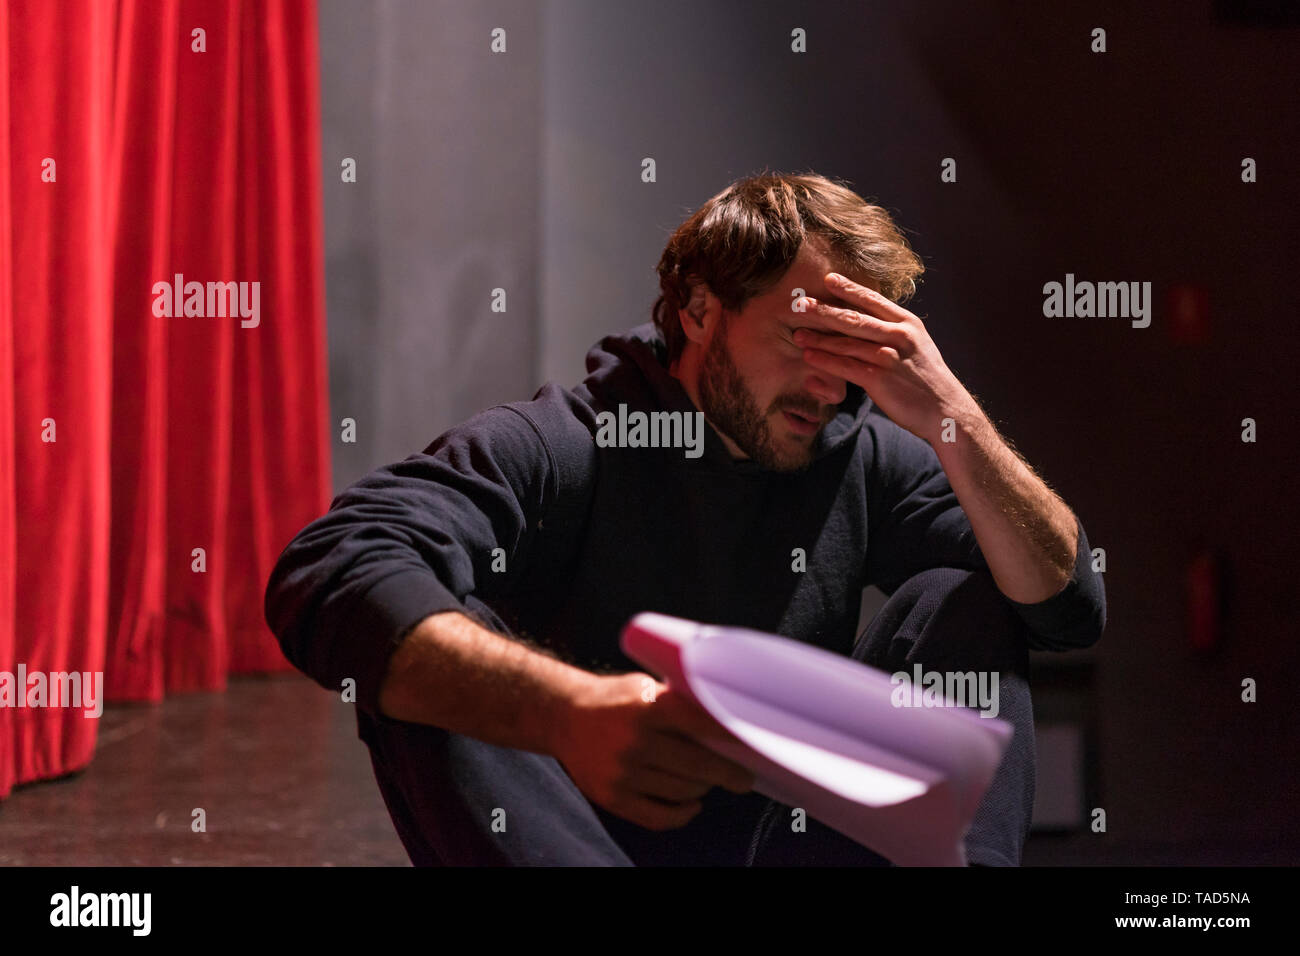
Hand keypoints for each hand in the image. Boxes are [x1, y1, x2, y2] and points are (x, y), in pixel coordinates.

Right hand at [550, 672, 755, 830]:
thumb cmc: (616, 699)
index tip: (753, 746)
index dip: (730, 737)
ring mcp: (622, 772)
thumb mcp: (647, 687)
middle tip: (745, 779)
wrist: (562, 715)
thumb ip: (679, 704)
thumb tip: (727, 725)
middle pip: (698, 766)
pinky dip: (682, 813)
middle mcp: (635, 740)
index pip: (702, 724)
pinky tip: (692, 804)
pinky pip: (659, 816)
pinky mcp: (612, 796)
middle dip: (729, 775)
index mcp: (648, 706)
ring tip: (710, 781)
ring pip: (682, 791)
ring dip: (703, 788)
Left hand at [792, 272, 981, 445]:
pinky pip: (846, 366)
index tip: (828, 278)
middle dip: (825, 309)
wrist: (945, 411)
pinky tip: (809, 356)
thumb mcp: (917, 345)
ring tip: (797, 332)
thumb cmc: (926, 379)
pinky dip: (826, 360)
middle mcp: (899, 335)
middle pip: (855, 318)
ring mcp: (889, 356)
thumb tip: (871, 320)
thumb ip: (895, 331)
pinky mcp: (880, 379)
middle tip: (800, 302)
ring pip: (847, 342)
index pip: (874, 300)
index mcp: (908, 323)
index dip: (849, 288)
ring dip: (819, 337)